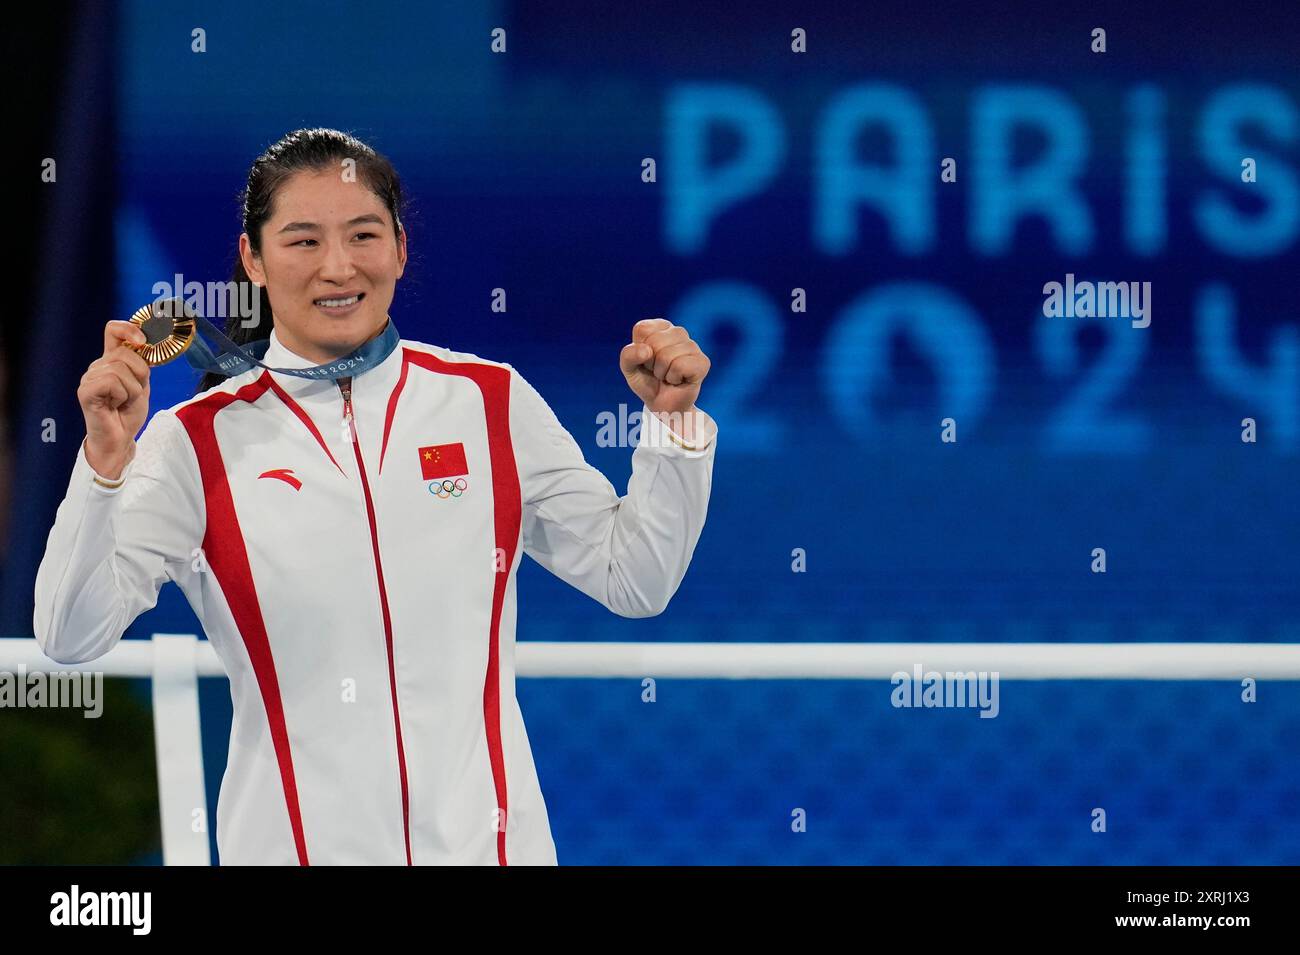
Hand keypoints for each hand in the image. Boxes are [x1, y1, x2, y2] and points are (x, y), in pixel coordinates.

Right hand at [78, 320, 151, 478]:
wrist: (120, 438)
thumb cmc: (128, 412)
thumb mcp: (142, 383)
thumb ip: (142, 364)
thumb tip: (145, 342)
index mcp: (110, 360)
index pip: (113, 330)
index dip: (129, 329)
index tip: (143, 341)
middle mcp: (97, 365)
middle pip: (126, 353)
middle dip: (140, 376)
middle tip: (132, 394)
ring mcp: (89, 377)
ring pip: (121, 369)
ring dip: (132, 389)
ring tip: (123, 402)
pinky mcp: (85, 390)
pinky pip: (112, 382)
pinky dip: (121, 395)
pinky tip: (114, 405)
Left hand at [618, 318, 710, 414]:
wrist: (662, 405)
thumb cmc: (648, 382)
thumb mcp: (629, 368)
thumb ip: (628, 355)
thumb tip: (647, 351)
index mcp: (660, 327)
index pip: (642, 329)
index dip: (639, 350)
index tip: (646, 360)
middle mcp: (678, 332)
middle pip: (654, 342)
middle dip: (650, 363)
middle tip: (657, 371)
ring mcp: (693, 346)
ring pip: (666, 356)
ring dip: (662, 373)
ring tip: (667, 376)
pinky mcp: (702, 361)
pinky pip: (679, 366)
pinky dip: (673, 378)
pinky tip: (678, 380)